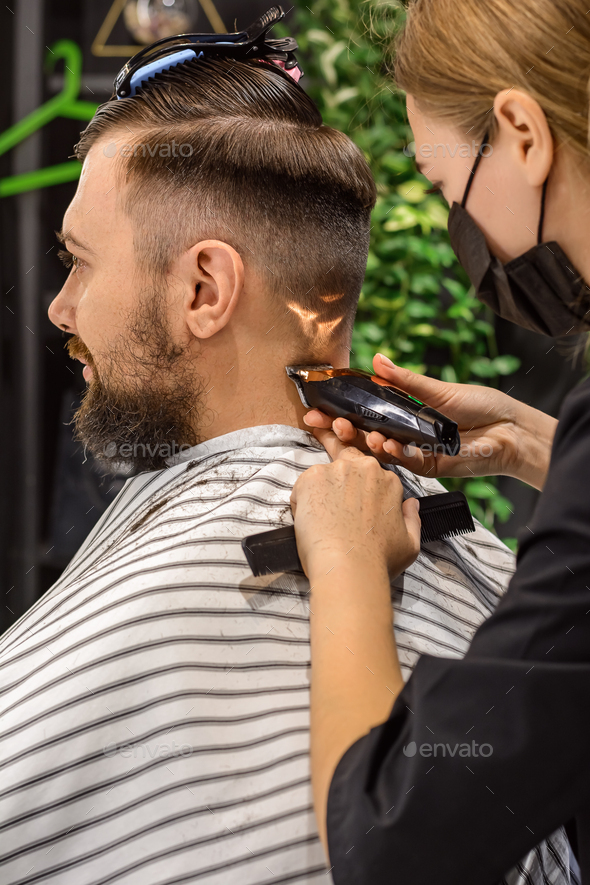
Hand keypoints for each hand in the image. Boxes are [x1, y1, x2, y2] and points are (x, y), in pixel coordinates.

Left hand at [290, 443, 420, 581]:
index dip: (361, 494)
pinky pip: (303, 485)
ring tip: (324, 522)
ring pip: (325, 477)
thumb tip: (411, 503)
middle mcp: (365, 468)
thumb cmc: (378, 561)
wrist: (348, 569)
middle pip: (348, 469)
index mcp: (388, 480)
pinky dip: (303, 501)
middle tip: (338, 516)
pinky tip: (311, 521)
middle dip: (342, 488)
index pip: (370, 476)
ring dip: (323, 494)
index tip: (355, 512)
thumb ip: (412, 519)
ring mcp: (337, 470)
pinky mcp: (312, 478)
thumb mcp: (410, 544)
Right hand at [303, 353, 556, 490]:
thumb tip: (377, 360)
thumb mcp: (437, 389)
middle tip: (328, 423)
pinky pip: (407, 462)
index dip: (340, 413)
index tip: (317, 408)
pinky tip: (386, 445)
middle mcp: (404, 435)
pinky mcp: (431, 465)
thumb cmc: (479, 406)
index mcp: (402, 415)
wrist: (510, 427)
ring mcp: (415, 452)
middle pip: (365, 436)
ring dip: (367, 444)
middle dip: (344, 431)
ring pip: (382, 452)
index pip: (364, 415)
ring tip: (361, 434)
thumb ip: (404, 380)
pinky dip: (395, 454)